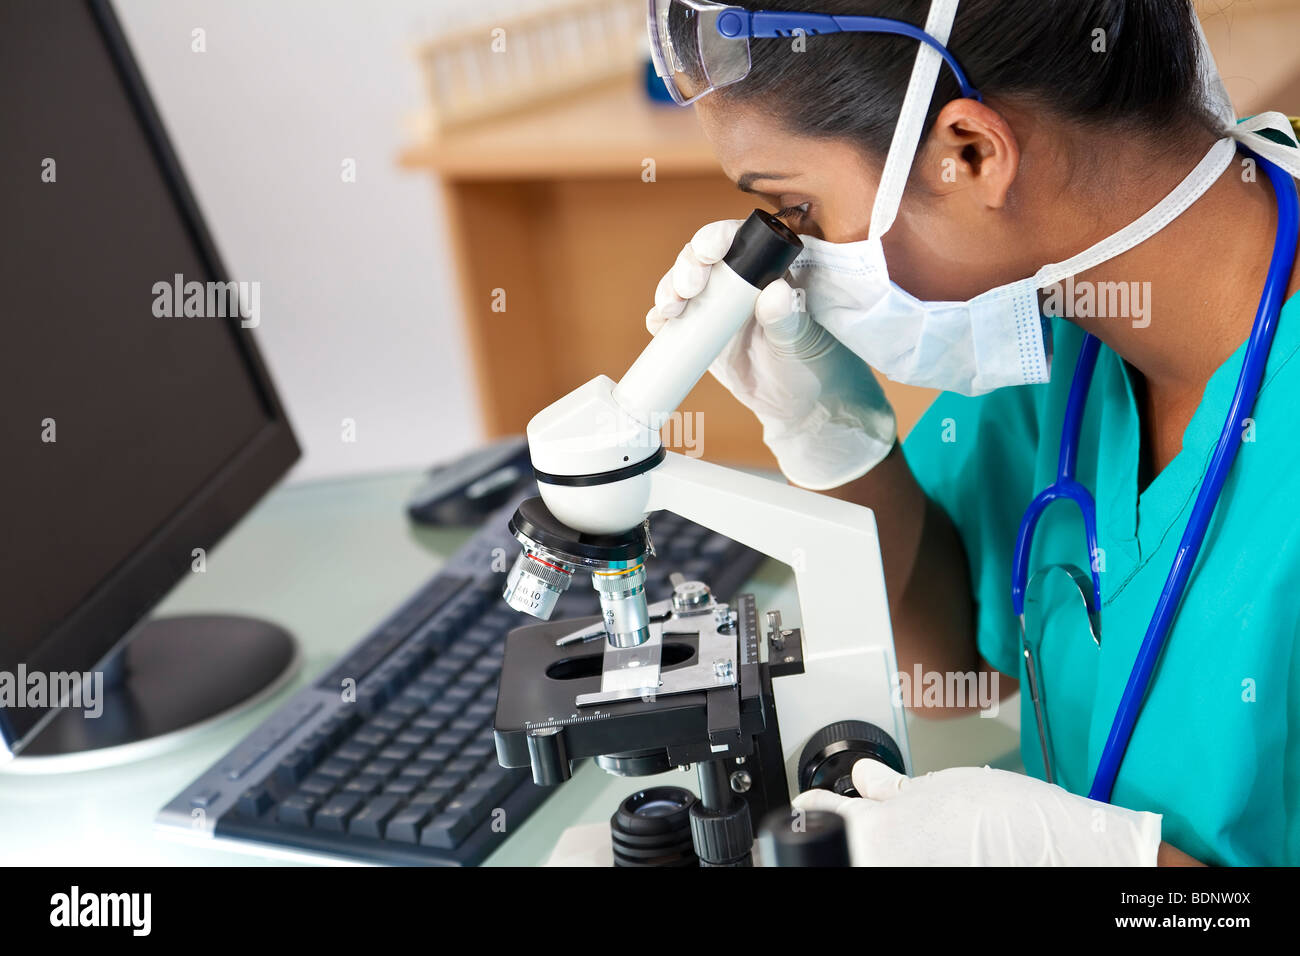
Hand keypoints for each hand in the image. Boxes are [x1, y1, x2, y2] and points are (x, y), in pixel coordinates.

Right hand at [646, 220, 895, 490]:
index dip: (718, 237)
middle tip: (689, 287)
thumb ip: (788, 318)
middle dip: (688, 265)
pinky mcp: (694, 331)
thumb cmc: (805, 363)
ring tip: (672, 307)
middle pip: (701, 256)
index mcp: (766, 269)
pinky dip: (659, 318)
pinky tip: (660, 324)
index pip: (739, 240)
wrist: (790, 402)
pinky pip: (669, 319)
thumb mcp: (800, 341)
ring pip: (680, 283)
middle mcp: (734, 280)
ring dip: (669, 289)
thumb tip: (776, 291)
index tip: (710, 251)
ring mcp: (712, 305)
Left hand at [792, 760, 1161, 865]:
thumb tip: (864, 776)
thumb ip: (890, 786)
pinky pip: (905, 870)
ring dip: (888, 846)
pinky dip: (913, 859)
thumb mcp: (938, 786)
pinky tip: (938, 851)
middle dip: (857, 829)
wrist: (1056, 851)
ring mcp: (902, 879)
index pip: (822, 817)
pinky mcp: (928, 887)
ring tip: (926, 836)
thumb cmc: (1006, 818)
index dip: (815, 808)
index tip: (808, 807)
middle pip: (850, 842)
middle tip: (881, 819)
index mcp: (873, 832)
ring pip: (878, 858)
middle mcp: (881, 865)